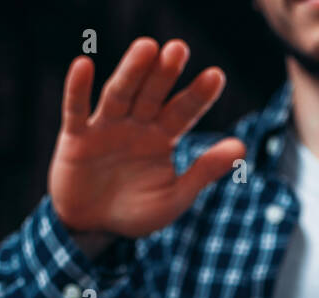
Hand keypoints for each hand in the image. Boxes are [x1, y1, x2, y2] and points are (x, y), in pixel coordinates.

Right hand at [48, 38, 245, 250]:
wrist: (93, 229)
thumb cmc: (137, 212)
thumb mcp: (175, 197)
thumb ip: (204, 171)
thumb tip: (242, 147)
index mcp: (163, 137)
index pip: (184, 111)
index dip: (198, 95)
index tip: (216, 76)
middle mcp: (136, 125)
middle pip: (152, 94)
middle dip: (164, 73)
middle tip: (179, 48)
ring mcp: (105, 128)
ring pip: (119, 95)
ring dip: (131, 71)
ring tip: (147, 47)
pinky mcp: (76, 138)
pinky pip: (76, 110)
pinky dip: (77, 89)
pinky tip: (83, 65)